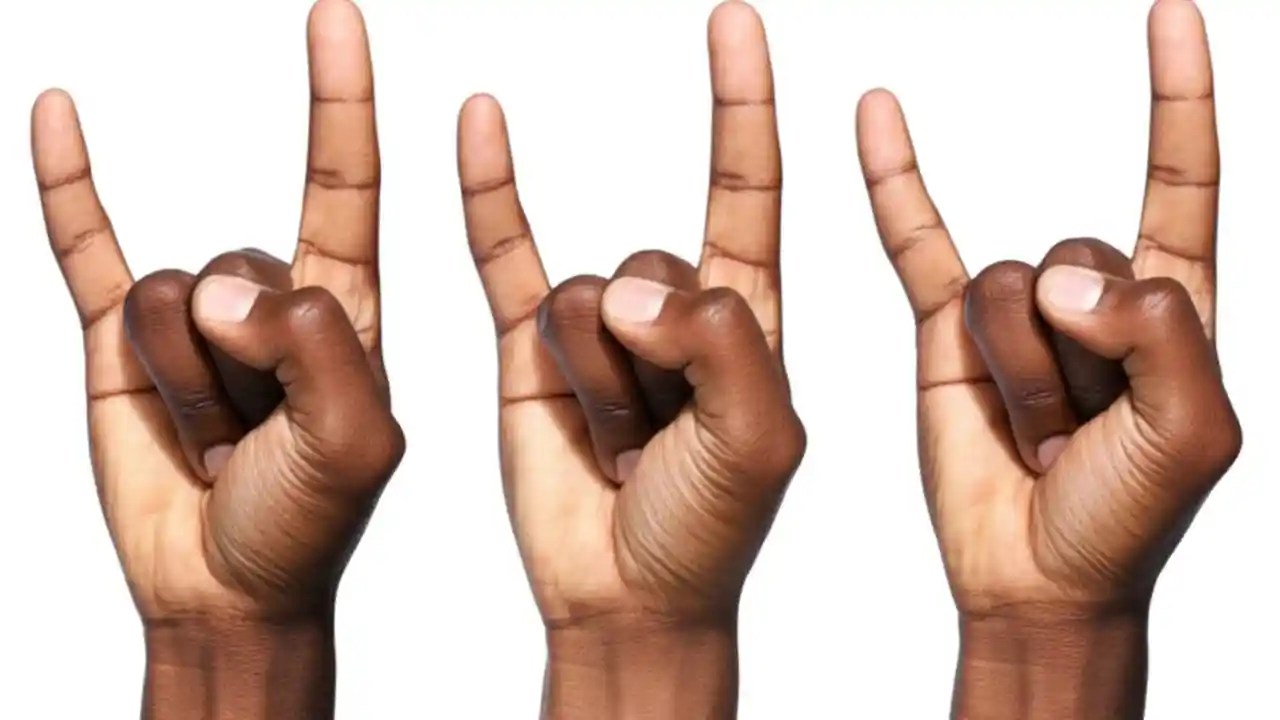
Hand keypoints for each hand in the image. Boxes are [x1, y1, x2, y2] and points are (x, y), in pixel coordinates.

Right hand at [31, 1, 399, 716]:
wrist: (229, 587)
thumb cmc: (306, 520)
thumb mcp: (355, 444)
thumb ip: (319, 350)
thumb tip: (227, 285)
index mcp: (342, 307)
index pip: (345, 182)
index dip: (340, 99)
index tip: (337, 13)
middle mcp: (267, 293)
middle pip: (238, 262)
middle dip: (239, 365)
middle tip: (261, 435)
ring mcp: (191, 313)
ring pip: (166, 294)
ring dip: (184, 388)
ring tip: (217, 442)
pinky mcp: (118, 337)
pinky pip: (87, 246)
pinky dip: (69, 185)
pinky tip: (59, 114)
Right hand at [457, 2, 803, 715]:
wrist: (625, 599)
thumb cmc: (708, 531)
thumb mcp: (759, 444)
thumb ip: (723, 346)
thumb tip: (629, 282)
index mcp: (745, 315)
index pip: (747, 188)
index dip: (742, 105)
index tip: (734, 19)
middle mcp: (668, 304)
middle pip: (642, 264)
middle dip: (645, 362)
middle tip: (661, 443)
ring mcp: (595, 326)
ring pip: (571, 296)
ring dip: (588, 385)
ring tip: (614, 449)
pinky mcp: (524, 348)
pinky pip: (500, 255)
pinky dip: (489, 191)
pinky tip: (481, 119)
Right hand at [857, 1, 1237, 716]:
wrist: (1037, 580)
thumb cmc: (1127, 520)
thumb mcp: (1193, 436)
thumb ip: (1160, 336)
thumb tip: (1062, 277)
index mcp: (1173, 305)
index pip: (1183, 179)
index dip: (1182, 101)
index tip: (1173, 17)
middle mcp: (1091, 295)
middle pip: (1072, 252)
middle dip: (1074, 354)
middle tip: (1084, 432)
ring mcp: (1014, 312)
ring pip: (997, 282)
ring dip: (1014, 372)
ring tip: (1036, 435)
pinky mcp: (942, 331)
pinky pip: (915, 244)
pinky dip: (895, 182)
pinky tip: (879, 115)